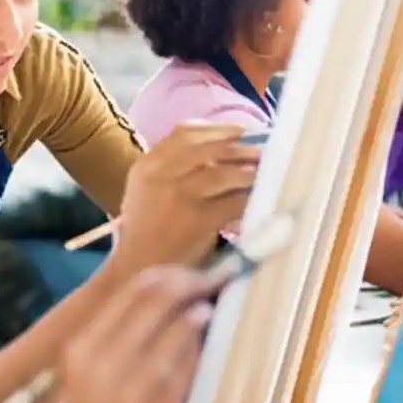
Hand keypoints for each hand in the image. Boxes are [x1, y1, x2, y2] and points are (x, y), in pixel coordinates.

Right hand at [56, 266, 220, 402]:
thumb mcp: (86, 382)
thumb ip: (113, 344)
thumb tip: (158, 303)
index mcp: (81, 351)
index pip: (131, 291)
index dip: (167, 275)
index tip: (185, 273)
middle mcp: (103, 362)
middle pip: (156, 300)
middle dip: (188, 284)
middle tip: (208, 280)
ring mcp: (132, 385)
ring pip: (175, 328)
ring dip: (198, 311)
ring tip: (208, 304)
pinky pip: (186, 365)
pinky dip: (198, 346)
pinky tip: (204, 337)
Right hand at [108, 122, 258, 280]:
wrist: (137, 272)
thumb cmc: (146, 234)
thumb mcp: (145, 192)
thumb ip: (171, 168)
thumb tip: (218, 152)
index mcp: (146, 166)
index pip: (185, 133)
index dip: (216, 130)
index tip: (238, 131)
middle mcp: (161, 175)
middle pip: (210, 148)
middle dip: (240, 149)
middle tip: (260, 153)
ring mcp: (181, 196)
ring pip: (226, 173)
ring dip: (250, 173)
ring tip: (264, 175)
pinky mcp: (200, 219)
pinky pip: (236, 202)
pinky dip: (252, 200)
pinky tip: (261, 201)